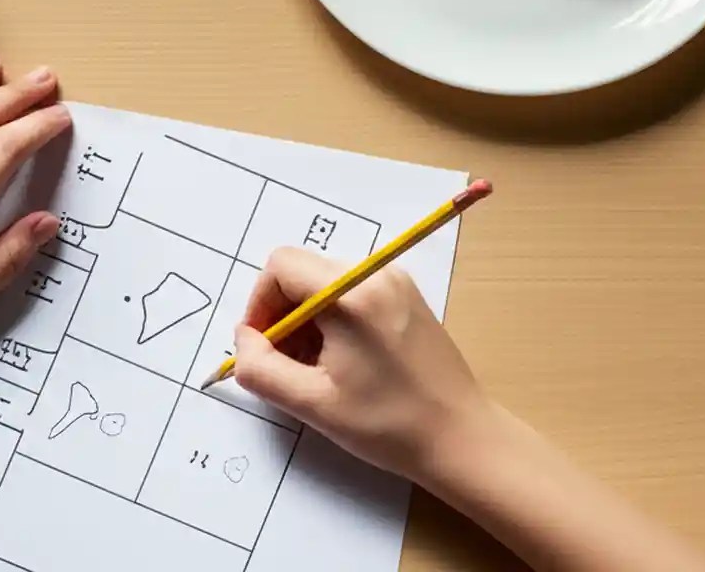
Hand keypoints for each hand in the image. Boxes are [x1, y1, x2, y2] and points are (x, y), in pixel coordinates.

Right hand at [232, 248, 485, 478]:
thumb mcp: (311, 403)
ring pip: (324, 280)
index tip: (263, 347)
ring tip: (315, 367)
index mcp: (352, 294)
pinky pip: (351, 290)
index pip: (281, 266)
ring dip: (306, 317)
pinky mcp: (406, 295)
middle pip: (302, 270)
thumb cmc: (389, 425)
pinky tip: (341, 359)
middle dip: (282, 313)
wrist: (461, 438)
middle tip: (287, 363)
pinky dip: (332, 317)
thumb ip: (260, 367)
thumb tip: (244, 339)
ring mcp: (395, 281)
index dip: (259, 304)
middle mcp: (376, 273)